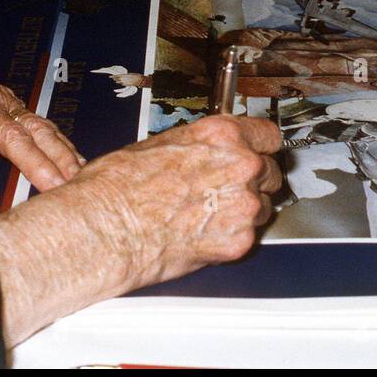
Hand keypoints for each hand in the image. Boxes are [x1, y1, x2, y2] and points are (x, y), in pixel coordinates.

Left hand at [0, 17, 83, 201]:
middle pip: (12, 135)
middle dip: (35, 162)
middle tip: (54, 186)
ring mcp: (1, 100)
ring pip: (34, 127)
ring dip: (57, 152)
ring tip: (76, 177)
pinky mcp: (12, 102)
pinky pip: (40, 123)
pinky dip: (60, 142)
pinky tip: (77, 161)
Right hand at [0, 114, 282, 346]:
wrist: (106, 227)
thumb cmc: (119, 185)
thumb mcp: (161, 144)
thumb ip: (200, 147)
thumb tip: (207, 151)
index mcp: (222, 136)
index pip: (269, 135)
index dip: (261, 146)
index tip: (258, 152)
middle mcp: (240, 166)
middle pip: (270, 171)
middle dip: (253, 180)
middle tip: (225, 189)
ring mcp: (243, 205)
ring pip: (262, 207)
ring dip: (243, 210)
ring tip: (208, 214)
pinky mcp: (237, 241)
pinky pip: (248, 237)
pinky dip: (231, 237)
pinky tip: (203, 233)